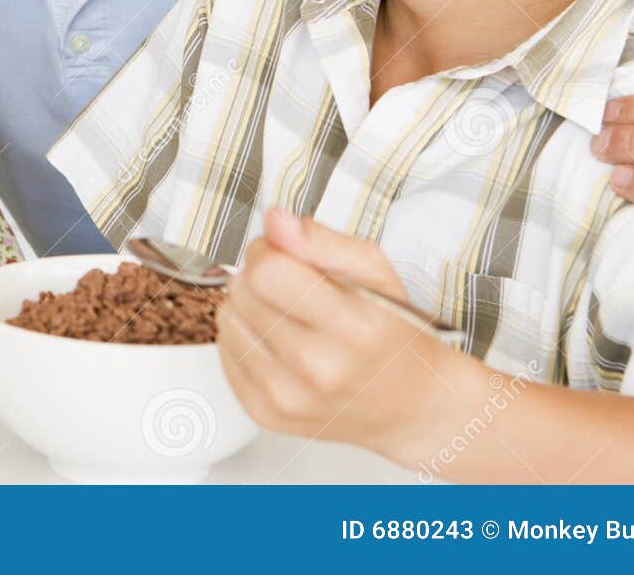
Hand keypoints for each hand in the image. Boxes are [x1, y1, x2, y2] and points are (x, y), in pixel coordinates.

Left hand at [215, 209, 477, 464]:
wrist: (408, 406)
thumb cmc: (394, 333)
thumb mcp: (376, 272)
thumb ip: (321, 241)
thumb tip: (274, 220)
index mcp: (353, 328)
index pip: (267, 271)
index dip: (270, 250)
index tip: (286, 254)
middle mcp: (317, 369)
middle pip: (243, 290)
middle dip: (261, 277)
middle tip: (296, 290)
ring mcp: (286, 397)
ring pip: (226, 317)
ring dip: (251, 308)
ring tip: (291, 318)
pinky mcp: (263, 412)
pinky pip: (224, 350)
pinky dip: (246, 338)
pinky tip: (281, 345)